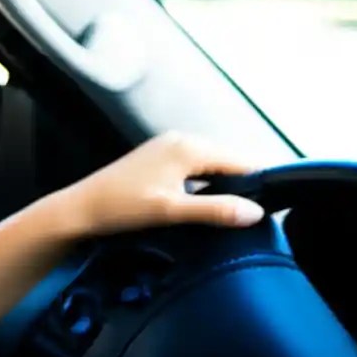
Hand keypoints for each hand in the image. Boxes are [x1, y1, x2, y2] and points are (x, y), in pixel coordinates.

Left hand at [54, 131, 268, 237]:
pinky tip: (209, 206)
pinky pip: (197, 169)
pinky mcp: (160, 159)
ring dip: (226, 186)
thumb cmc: (120, 207)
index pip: (241, 161)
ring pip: (213, 166)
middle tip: (258, 215)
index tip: (276, 206)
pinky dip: (208, 185)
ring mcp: (169, 148)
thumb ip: (214, 210)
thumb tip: (256, 212)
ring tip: (237, 213)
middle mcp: (181, 140)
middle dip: (244, 185)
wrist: (80, 209)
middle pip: (229, 162)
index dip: (259, 183)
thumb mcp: (171, 210)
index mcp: (188, 147)